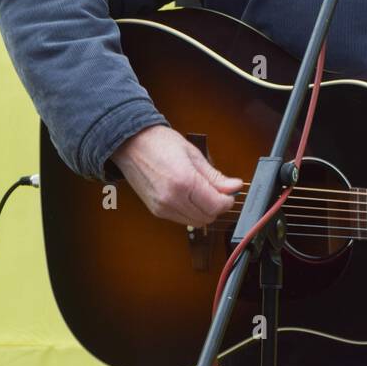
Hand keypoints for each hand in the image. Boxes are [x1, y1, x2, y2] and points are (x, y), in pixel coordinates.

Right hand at [109, 125, 242, 227]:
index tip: (230, 192)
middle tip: (219, 192)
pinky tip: (191, 196)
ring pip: (195, 222)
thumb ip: (215, 176)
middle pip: (206, 218)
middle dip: (217, 207)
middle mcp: (172, 199)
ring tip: (204, 193)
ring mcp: (162, 208)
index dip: (228, 201)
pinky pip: (182, 219)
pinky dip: (191, 212)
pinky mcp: (156, 211)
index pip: (215, 206)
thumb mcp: (194, 155)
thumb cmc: (160, 143)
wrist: (131, 144)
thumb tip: (235, 186)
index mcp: (184, 182)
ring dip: (204, 211)